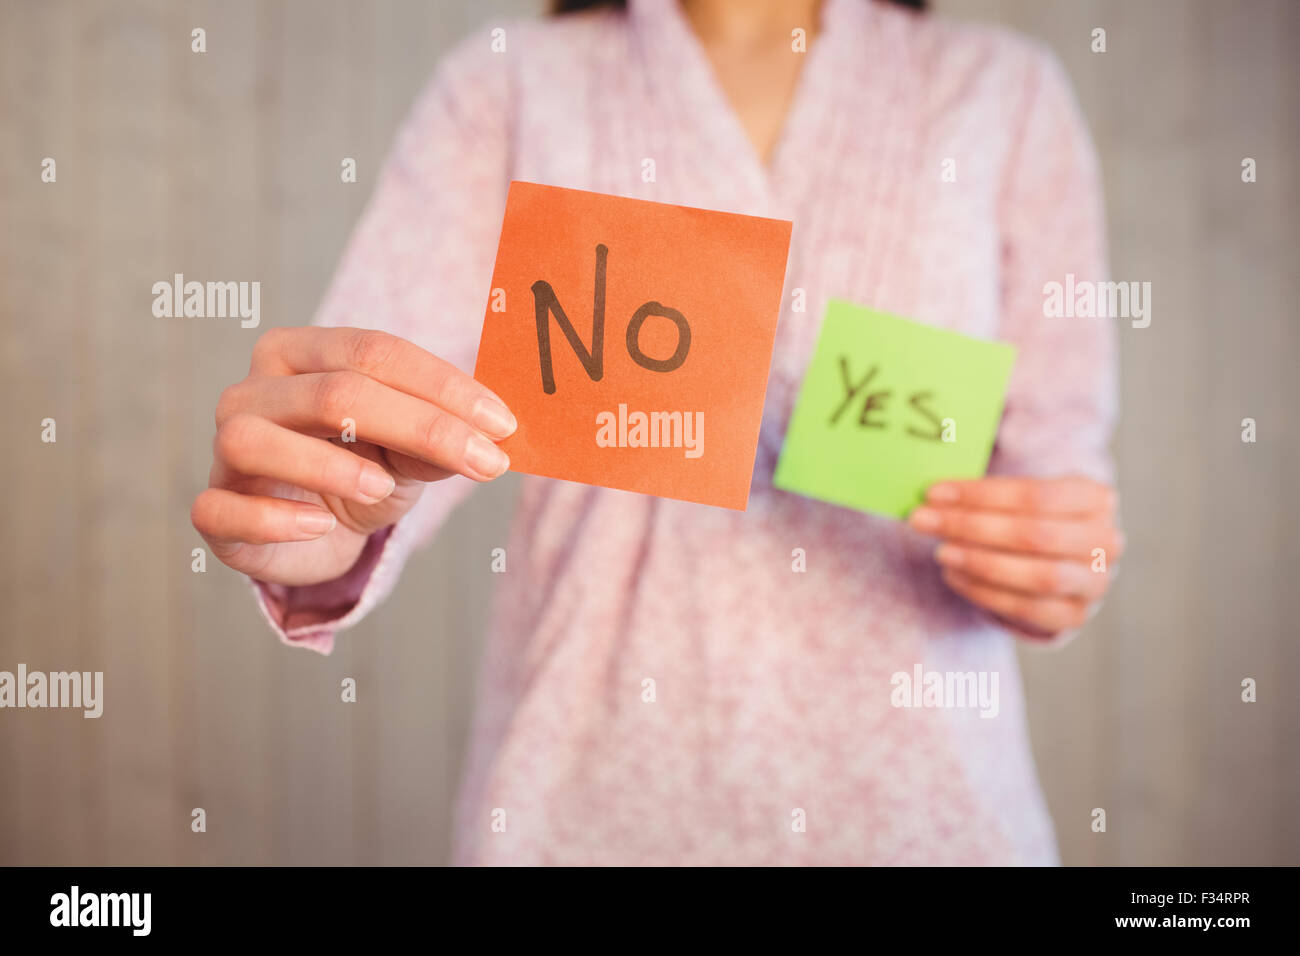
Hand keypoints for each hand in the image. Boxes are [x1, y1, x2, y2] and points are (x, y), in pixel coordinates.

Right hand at [191, 326, 516, 586]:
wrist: (317, 530)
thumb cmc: (364, 470)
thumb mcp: (410, 452)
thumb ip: (437, 439)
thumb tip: (490, 439)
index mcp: (303, 353)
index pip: (373, 351)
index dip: (443, 386)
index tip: (504, 423)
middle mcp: (254, 389)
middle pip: (332, 393)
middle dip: (420, 426)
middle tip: (485, 462)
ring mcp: (223, 447)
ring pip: (256, 440)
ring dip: (327, 465)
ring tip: (382, 487)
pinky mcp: (213, 507)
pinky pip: (222, 507)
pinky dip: (274, 518)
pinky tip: (321, 525)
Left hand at [908, 475, 1121, 638]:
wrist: (1058, 560)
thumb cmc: (1028, 518)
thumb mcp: (1021, 496)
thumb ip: (988, 493)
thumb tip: (934, 495)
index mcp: (1096, 498)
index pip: (1036, 494)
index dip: (981, 495)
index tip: (934, 493)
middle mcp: (1106, 541)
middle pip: (1034, 534)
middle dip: (971, 527)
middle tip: (924, 520)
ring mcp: (1096, 583)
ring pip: (1037, 576)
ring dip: (980, 563)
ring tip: (941, 551)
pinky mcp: (1075, 616)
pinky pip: (1027, 609)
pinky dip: (985, 593)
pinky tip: (954, 576)